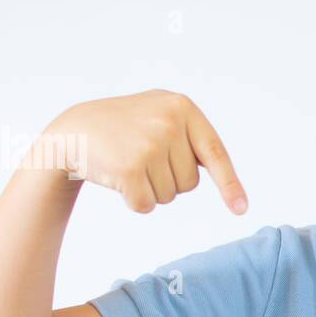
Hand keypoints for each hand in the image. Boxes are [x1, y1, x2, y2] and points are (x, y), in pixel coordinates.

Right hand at [35, 89, 247, 214]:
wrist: (74, 130)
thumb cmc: (124, 128)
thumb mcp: (161, 115)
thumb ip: (192, 137)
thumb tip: (229, 180)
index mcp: (182, 107)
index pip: (215, 153)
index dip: (230, 184)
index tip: (241, 208)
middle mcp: (168, 123)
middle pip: (190, 184)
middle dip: (168, 181)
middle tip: (142, 158)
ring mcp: (149, 144)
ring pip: (169, 197)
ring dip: (150, 191)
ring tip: (129, 164)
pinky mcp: (129, 168)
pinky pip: (146, 205)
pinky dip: (134, 201)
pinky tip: (118, 178)